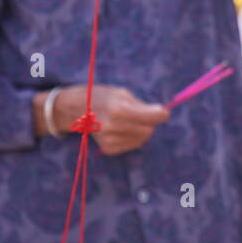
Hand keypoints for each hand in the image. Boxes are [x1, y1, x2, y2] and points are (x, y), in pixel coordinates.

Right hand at [50, 84, 169, 155]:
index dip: (161, 114)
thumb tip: (163, 114)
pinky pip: (132, 145)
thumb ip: (143, 105)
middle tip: (140, 113)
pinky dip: (132, 138)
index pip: (153, 117)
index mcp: (118, 109)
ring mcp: (108, 139)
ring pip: (142, 139)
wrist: (77, 109)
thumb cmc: (103, 97)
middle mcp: (112, 126)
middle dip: (149, 122)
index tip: (163, 111)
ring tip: (127, 120)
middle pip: (148, 130)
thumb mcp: (122, 93)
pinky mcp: (108, 149)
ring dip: (140, 130)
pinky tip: (121, 129)